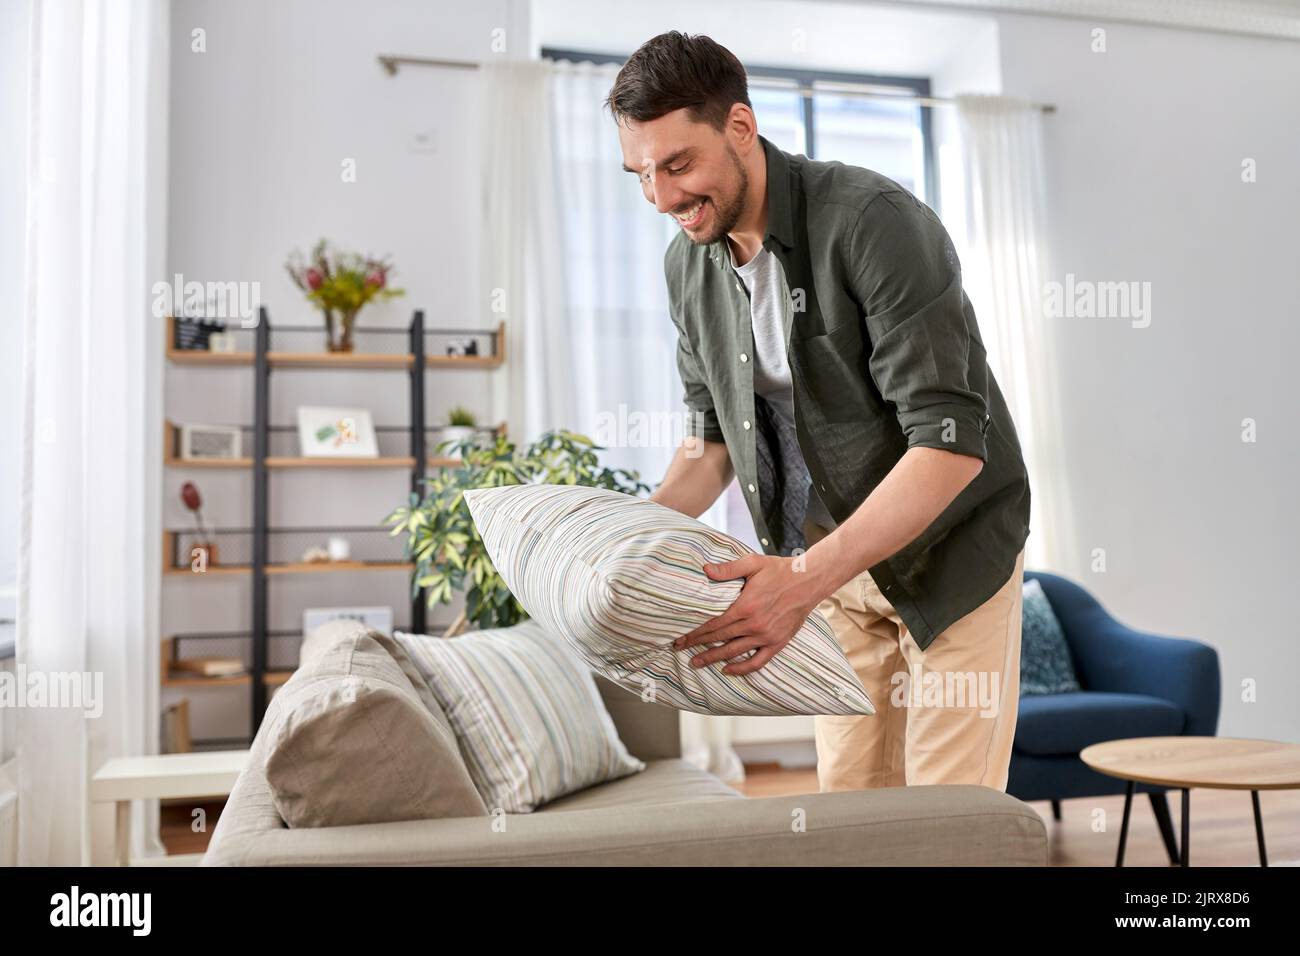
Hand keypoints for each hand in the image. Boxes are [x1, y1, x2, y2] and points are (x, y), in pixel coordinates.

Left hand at [672, 553, 826, 674]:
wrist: (809, 581)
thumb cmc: (779, 570)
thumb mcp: (753, 563)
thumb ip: (728, 569)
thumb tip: (705, 570)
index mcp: (745, 606)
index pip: (713, 625)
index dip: (695, 633)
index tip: (680, 638)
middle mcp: (754, 625)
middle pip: (720, 640)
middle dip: (698, 646)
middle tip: (680, 650)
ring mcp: (766, 637)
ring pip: (734, 653)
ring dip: (714, 659)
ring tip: (697, 663)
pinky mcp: (778, 643)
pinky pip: (757, 662)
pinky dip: (742, 669)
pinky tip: (728, 670)